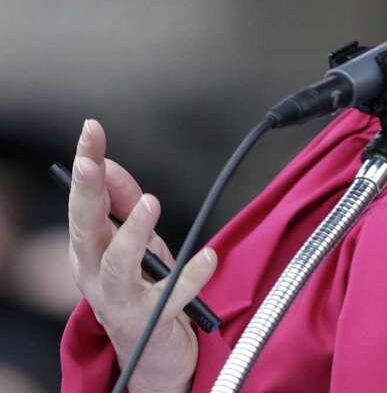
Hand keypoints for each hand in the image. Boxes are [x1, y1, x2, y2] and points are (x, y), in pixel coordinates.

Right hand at [68, 119, 215, 392]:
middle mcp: (93, 274)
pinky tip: (208, 259)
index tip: (91, 129)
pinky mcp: (150, 320)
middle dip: (87, 194)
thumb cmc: (142, 287)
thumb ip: (122, 202)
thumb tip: (106, 162)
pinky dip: (189, 277)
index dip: (85, 163)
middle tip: (93, 161)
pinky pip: (169, 298)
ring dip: (132, 233)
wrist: (153, 353)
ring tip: (151, 204)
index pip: (81, 201)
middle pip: (84, 230)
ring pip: (116, 266)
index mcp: (88, 249)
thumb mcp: (134, 238)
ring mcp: (119, 299)